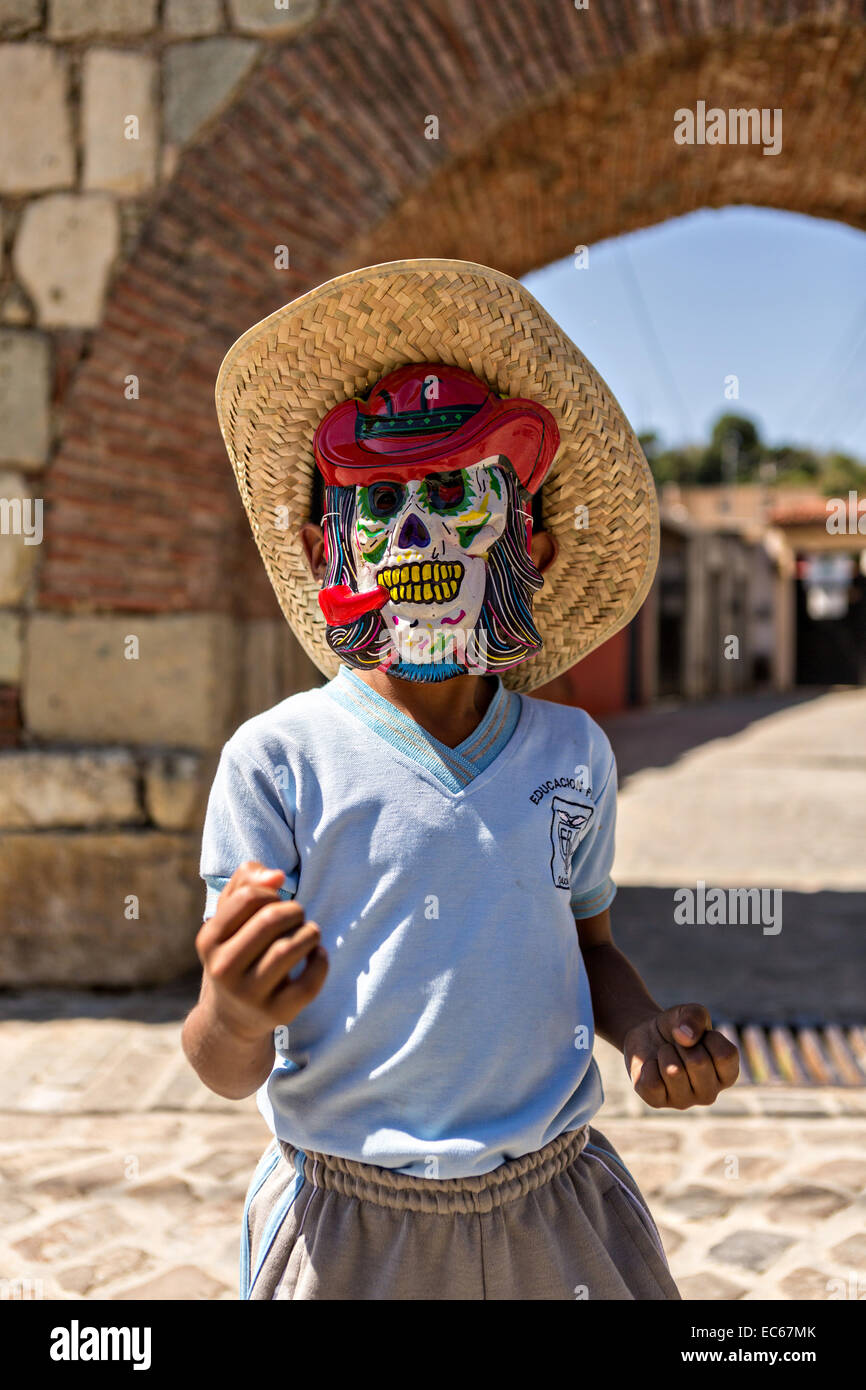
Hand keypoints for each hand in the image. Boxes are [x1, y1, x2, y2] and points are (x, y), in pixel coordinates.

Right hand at [195, 860, 327, 1042]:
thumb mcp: (228, 917)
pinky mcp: (276, 1014)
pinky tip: (317, 954)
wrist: (230, 1018)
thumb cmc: (235, 952)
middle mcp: (223, 969)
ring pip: (288, 949)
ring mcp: (249, 995)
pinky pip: (308, 983)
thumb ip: (246, 882)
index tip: (276, 902)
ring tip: (309, 933)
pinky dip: (321, 961)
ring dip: (309, 932)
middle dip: (294, 910)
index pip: (249, 897)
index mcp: (209, 940)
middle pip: (270, 920)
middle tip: (298, 916)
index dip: (272, 892)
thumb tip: (277, 876)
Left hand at [623, 1003, 739, 1109]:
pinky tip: (652, 1065)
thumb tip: (685, 1038)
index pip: (725, 1055)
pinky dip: (648, 1065)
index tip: (699, 1037)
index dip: (708, 1037)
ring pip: (673, 1071)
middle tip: (677, 1046)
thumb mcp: (691, 1012)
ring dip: (664, 1052)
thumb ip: (695, 1017)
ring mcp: (684, 1101)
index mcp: (727, 1075)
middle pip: (698, 1062)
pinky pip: (652, 1082)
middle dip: (682, 1044)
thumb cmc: (678, 1027)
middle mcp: (709, 1093)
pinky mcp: (657, 1102)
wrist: (646, 1034)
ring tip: (665, 1054)